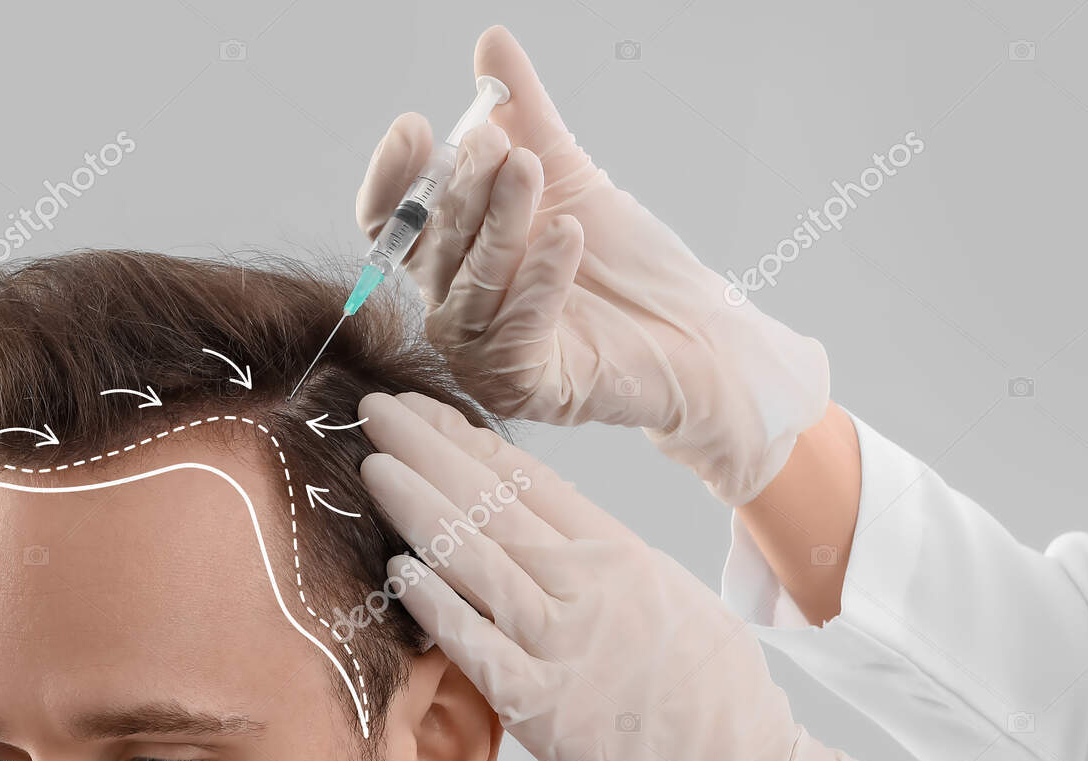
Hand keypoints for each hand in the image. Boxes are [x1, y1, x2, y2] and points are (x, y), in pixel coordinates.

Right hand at [355, 25, 828, 505]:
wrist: (695, 330)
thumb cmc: (628, 263)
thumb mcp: (571, 174)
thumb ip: (526, 113)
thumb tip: (492, 44)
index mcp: (452, 262)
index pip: (393, 224)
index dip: (395, 179)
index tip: (419, 128)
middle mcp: (455, 311)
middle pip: (430, 249)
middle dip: (461, 190)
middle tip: (498, 141)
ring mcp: (483, 357)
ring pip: (468, 287)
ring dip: (500, 225)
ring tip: (532, 172)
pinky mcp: (521, 389)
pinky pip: (512, 333)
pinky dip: (537, 280)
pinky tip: (566, 238)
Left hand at [357, 390, 907, 760]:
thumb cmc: (709, 693)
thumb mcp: (665, 598)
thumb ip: (600, 562)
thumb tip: (541, 529)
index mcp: (620, 554)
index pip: (528, 479)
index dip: (466, 439)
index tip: (422, 411)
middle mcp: (588, 587)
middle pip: (492, 503)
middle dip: (427, 451)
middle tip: (377, 412)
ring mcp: (562, 645)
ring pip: (475, 559)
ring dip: (418, 508)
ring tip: (373, 468)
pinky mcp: (540, 707)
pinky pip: (475, 644)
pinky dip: (435, 605)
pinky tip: (399, 570)